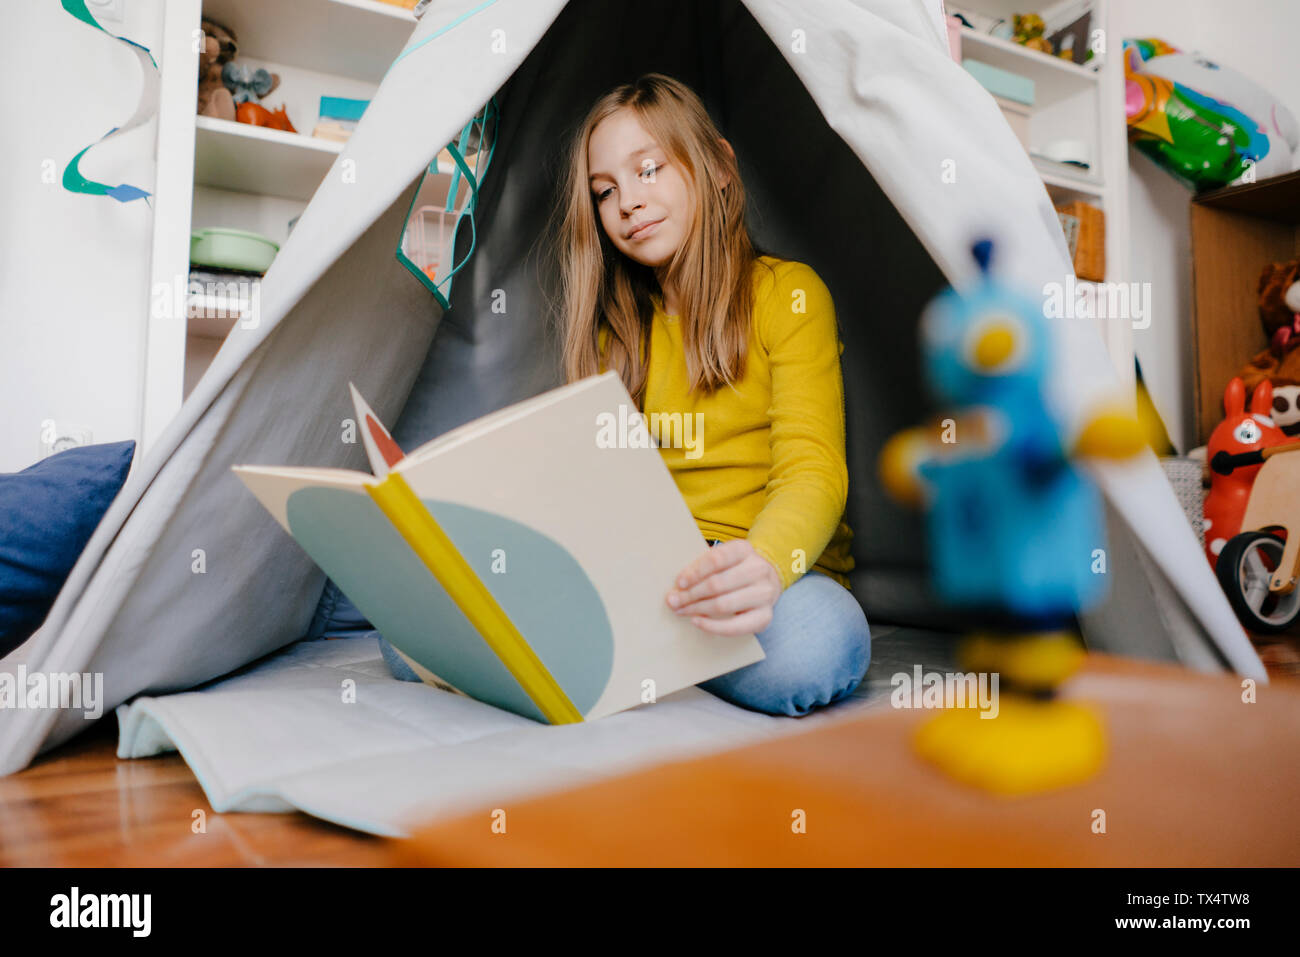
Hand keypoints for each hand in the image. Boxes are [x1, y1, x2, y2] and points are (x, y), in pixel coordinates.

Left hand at [665, 539, 781, 636]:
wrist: (767, 582)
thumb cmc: (735, 570)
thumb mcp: (723, 559)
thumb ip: (704, 566)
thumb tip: (678, 585)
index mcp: (744, 549)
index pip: (716, 559)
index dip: (695, 572)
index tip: (679, 583)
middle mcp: (758, 569)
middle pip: (717, 584)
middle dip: (690, 595)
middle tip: (673, 601)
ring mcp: (764, 593)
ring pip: (723, 604)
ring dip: (697, 610)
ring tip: (681, 611)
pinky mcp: (765, 616)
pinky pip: (735, 626)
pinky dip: (712, 626)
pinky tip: (697, 622)